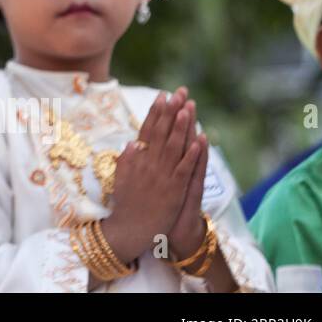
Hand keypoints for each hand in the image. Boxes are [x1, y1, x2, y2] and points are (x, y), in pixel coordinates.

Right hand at [101, 88, 202, 261]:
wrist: (131, 228)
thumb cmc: (126, 203)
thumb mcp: (121, 178)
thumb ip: (127, 159)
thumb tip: (133, 142)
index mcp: (137, 159)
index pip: (147, 130)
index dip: (156, 112)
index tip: (162, 96)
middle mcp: (150, 164)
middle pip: (162, 133)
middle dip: (171, 112)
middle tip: (178, 93)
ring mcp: (163, 176)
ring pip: (174, 146)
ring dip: (182, 127)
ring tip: (188, 108)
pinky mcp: (175, 189)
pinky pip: (185, 168)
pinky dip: (193, 154)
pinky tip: (200, 140)